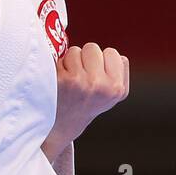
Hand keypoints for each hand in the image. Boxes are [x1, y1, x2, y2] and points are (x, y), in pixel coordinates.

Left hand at [45, 42, 129, 158]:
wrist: (60, 126)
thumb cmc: (84, 104)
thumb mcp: (110, 94)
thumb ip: (115, 71)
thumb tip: (110, 53)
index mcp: (118, 89)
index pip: (115, 54)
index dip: (103, 61)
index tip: (96, 77)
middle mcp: (102, 86)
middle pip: (94, 48)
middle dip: (85, 58)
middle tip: (80, 78)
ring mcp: (82, 82)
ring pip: (75, 50)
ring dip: (70, 61)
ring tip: (69, 80)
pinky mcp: (62, 80)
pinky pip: (61, 57)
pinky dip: (58, 66)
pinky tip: (59, 81)